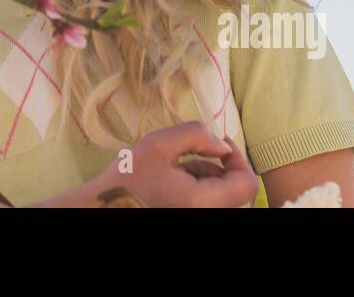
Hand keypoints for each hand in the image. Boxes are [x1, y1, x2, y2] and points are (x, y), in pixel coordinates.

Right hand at [87, 120, 258, 207]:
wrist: (106, 206)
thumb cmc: (129, 177)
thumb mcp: (159, 143)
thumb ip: (197, 135)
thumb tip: (222, 145)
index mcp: (202, 201)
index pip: (247, 183)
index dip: (238, 158)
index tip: (219, 145)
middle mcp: (207, 215)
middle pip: (237, 190)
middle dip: (221, 166)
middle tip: (194, 153)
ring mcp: (200, 217)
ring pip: (225, 196)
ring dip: (210, 177)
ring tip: (180, 168)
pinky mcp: (193, 216)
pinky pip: (211, 202)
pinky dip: (202, 187)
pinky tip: (178, 180)